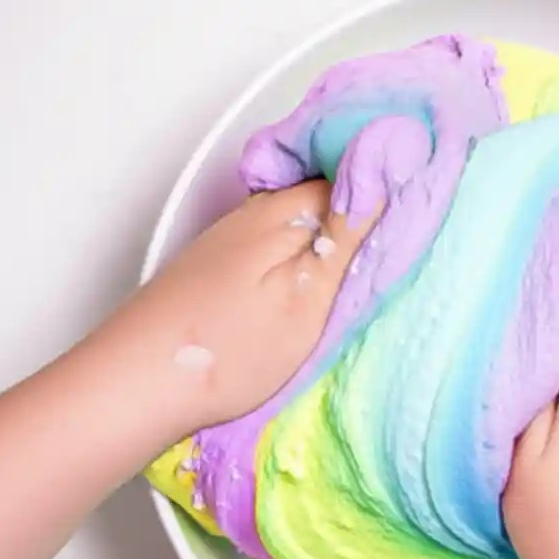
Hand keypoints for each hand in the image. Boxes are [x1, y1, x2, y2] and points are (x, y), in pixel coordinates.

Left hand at [86, 180, 377, 439]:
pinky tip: (310, 286)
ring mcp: (231, 239)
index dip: (388, 188)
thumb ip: (345, 236)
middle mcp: (253, 213)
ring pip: (299, 222)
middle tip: (399, 246)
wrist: (136, 385)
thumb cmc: (228, 349)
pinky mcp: (217, 268)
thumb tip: (382, 173)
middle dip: (362, 210)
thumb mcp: (306, 297)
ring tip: (362, 268)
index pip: (352, 174)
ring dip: (332, 235)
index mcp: (281, 211)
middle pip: (325, 195)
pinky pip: (275, 245)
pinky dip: (300, 256)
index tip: (422, 212)